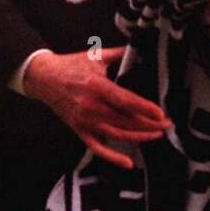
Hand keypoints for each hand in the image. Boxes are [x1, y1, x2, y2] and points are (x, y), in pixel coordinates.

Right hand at [23, 47, 170, 169]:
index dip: (144, 109)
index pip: (124, 100)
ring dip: (138, 137)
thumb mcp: (95, 55)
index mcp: (95, 86)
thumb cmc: (70, 65)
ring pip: (116, 134)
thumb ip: (119, 54)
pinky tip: (128, 163)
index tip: (161, 114)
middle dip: (149, 124)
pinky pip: (96, 147)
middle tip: (167, 123)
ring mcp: (84, 120)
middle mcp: (90, 106)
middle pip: (125, 120)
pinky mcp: (79, 128)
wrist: (42, 77)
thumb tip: (139, 47)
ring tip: (156, 134)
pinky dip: (112, 157)